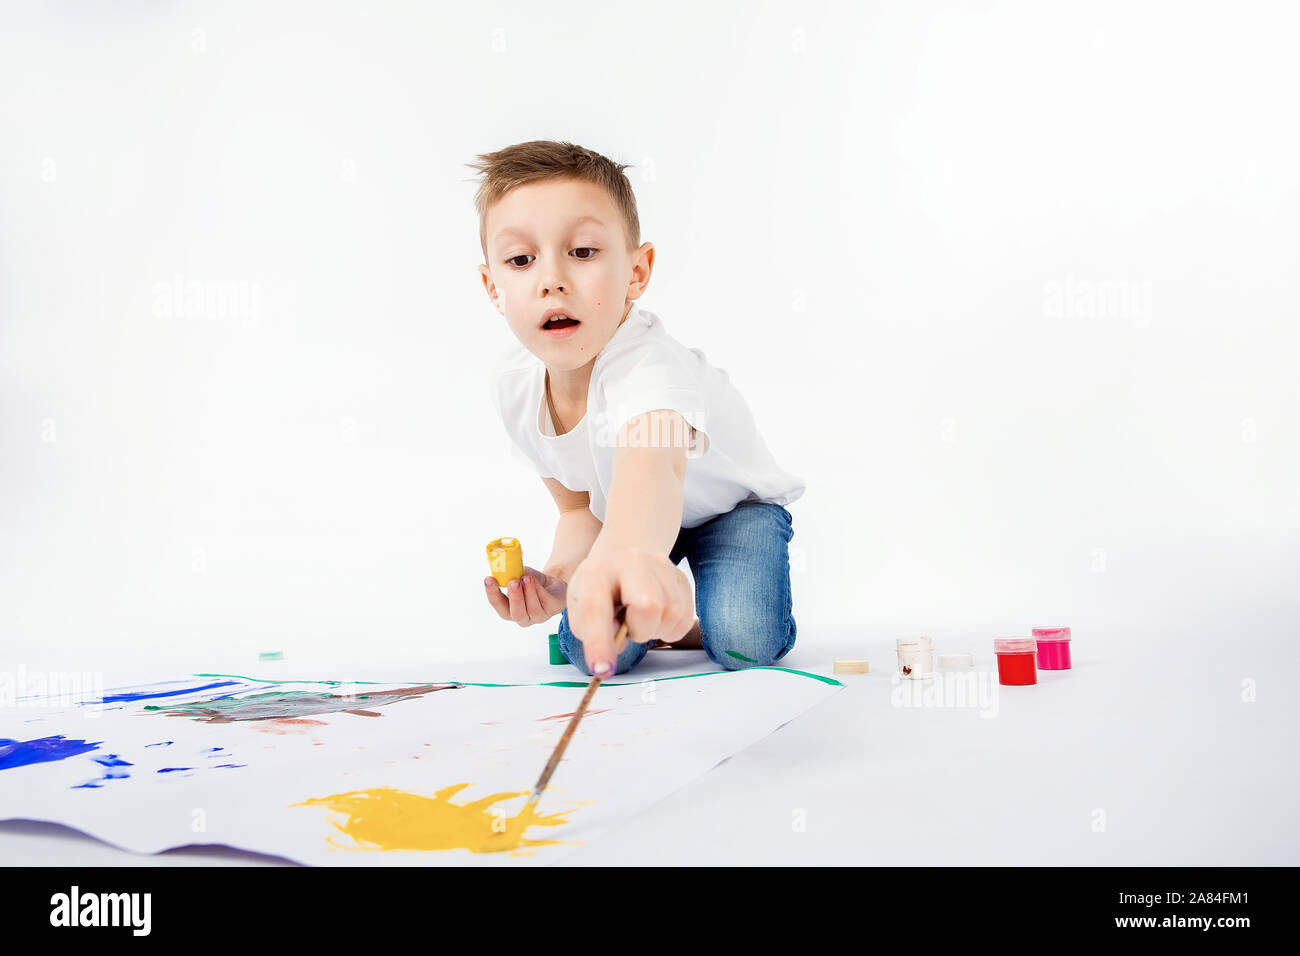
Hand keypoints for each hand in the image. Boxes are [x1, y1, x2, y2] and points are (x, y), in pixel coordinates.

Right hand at [484, 565, 566, 626]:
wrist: (551, 583)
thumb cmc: (530, 581)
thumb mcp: (517, 575)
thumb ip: (508, 572)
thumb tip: (495, 560)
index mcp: (509, 609)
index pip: (498, 604)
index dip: (492, 593)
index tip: (489, 579)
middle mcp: (523, 617)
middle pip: (516, 614)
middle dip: (514, 598)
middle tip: (513, 582)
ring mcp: (539, 616)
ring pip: (533, 609)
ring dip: (528, 592)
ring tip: (527, 578)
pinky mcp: (553, 609)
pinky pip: (546, 601)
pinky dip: (540, 590)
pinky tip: (536, 580)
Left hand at [566, 548, 695, 675]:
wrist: (620, 561)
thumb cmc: (600, 590)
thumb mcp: (581, 611)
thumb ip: (591, 632)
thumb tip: (617, 644)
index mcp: (596, 573)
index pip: (596, 610)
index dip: (599, 643)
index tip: (602, 670)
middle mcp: (630, 562)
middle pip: (649, 606)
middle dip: (640, 630)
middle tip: (629, 628)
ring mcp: (660, 566)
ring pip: (672, 614)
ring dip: (655, 630)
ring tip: (640, 620)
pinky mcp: (680, 576)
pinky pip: (685, 618)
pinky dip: (670, 629)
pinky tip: (656, 618)